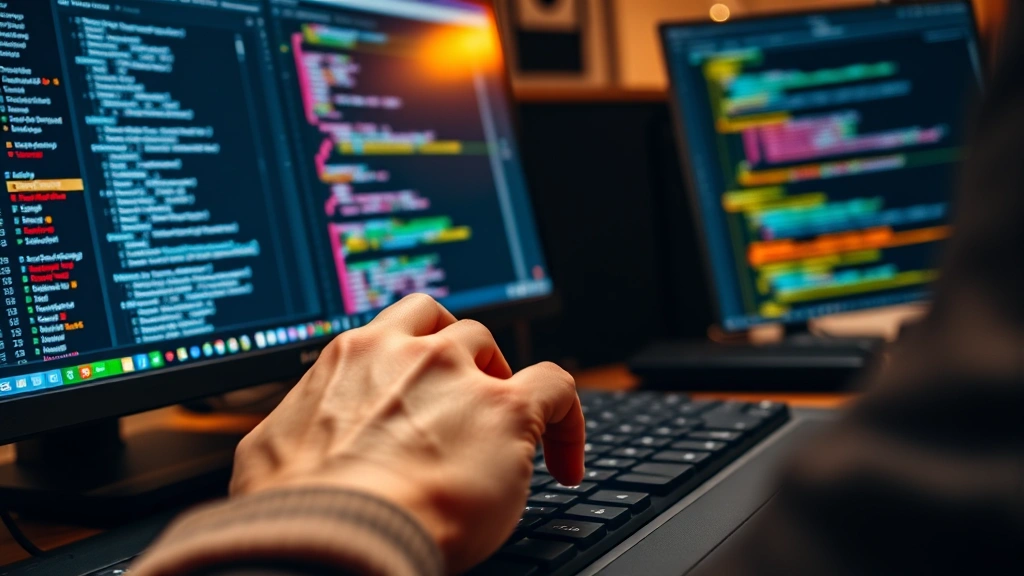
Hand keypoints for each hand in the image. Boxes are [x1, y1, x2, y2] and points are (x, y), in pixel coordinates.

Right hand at [229, 294, 585, 572]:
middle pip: (457, 329)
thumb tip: (287, 443)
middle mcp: (410, 353)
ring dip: (506, 384)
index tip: (433, 376)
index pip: (405, 322)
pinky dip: (567, 419)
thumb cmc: (299, 507)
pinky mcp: (505, 410)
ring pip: (499, 351)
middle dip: (468, 361)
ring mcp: (460, 376)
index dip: (427, 345)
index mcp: (354, 355)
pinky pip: (557, 387)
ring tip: (512, 434)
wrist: (337, 535)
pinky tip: (563, 460)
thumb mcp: (269, 450)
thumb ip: (296, 426)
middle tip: (471, 406)